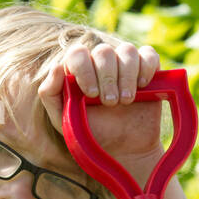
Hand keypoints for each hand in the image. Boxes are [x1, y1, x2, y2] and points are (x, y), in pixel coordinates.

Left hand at [38, 34, 165, 182]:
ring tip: (125, 100)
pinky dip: (147, 67)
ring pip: (127, 50)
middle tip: (110, 104)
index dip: (85, 70)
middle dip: (107, 78)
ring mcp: (124, 64)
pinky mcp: (147, 70)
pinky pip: (149, 55)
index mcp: (78, 70)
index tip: (91, 95)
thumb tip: (56, 67)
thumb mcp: (63, 119)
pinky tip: (142, 86)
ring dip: (127, 75)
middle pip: (104, 51)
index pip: (78, 53)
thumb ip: (50, 94)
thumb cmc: (90, 132)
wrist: (122, 148)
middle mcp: (100, 63)